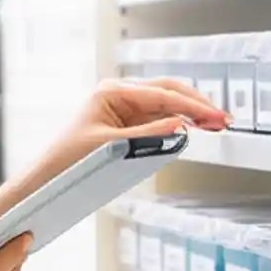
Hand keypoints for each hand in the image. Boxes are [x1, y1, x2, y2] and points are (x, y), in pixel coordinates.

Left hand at [49, 77, 230, 172]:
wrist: (47, 178)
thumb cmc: (67, 160)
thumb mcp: (111, 148)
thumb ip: (148, 136)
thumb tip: (180, 125)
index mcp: (112, 92)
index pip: (162, 95)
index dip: (193, 107)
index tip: (216, 117)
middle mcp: (119, 94)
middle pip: (168, 92)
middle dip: (197, 105)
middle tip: (223, 119)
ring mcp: (123, 107)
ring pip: (166, 103)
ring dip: (191, 112)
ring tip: (217, 124)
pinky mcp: (125, 123)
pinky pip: (158, 117)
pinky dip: (178, 122)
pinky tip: (195, 127)